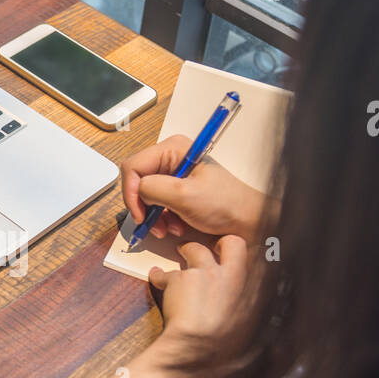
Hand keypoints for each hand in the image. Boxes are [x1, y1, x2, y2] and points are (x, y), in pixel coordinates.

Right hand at [119, 136, 274, 242]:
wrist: (247, 221)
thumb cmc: (225, 205)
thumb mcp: (184, 195)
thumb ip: (153, 188)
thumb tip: (136, 191)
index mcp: (173, 149)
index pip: (134, 166)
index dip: (131, 192)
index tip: (140, 215)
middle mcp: (171, 158)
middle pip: (137, 181)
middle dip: (144, 206)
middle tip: (153, 225)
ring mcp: (174, 175)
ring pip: (145, 196)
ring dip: (154, 216)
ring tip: (169, 228)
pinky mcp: (177, 190)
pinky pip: (157, 204)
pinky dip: (163, 219)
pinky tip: (176, 226)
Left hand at [148, 235, 249, 343]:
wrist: (198, 351)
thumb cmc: (223, 347)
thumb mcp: (249, 330)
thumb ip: (249, 314)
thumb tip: (252, 316)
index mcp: (251, 289)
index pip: (253, 259)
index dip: (238, 254)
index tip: (230, 256)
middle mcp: (231, 276)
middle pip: (230, 243)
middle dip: (218, 243)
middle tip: (210, 248)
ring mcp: (205, 274)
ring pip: (194, 249)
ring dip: (186, 251)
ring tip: (179, 254)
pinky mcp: (180, 279)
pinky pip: (166, 272)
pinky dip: (160, 275)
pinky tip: (156, 277)